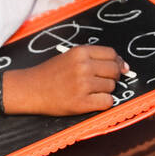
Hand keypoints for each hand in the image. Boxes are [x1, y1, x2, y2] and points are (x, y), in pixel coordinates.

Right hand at [7, 45, 128, 114]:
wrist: (30, 90)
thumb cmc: (50, 74)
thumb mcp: (69, 57)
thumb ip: (93, 58)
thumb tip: (125, 67)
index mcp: (80, 52)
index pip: (112, 54)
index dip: (116, 62)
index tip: (116, 68)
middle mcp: (83, 67)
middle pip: (114, 70)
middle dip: (112, 77)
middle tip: (100, 81)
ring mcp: (83, 85)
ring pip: (112, 87)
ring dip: (105, 90)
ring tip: (89, 91)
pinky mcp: (82, 102)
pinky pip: (107, 102)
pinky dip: (103, 102)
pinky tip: (91, 100)